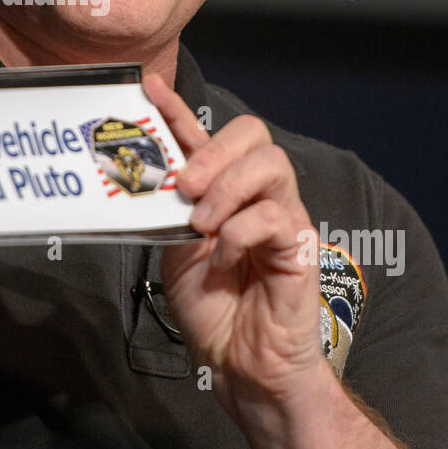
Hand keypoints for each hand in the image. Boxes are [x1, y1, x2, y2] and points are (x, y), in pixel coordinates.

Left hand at [144, 73, 322, 417]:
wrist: (238, 362)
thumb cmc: (211, 309)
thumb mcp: (175, 250)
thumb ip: (171, 211)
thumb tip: (157, 175)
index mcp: (222, 190)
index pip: (204, 135)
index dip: (176, 108)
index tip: (148, 86)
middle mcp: (256, 194)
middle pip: (252, 133)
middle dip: (213, 151)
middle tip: (185, 185)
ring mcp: (282, 216)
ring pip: (270, 164)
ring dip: (228, 187)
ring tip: (201, 221)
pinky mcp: (299, 245)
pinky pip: (275, 216)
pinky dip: (241, 232)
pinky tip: (223, 257)